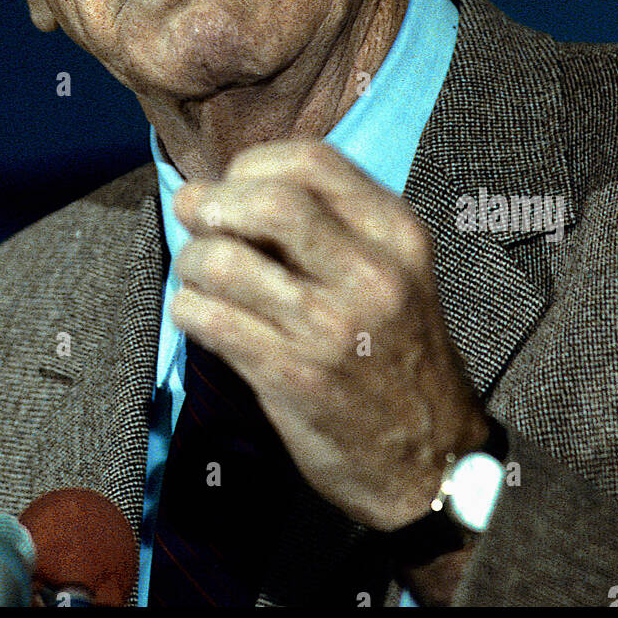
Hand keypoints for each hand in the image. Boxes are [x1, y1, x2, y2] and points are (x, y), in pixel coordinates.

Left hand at [170, 140, 489, 531]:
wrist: (430, 457)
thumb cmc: (395, 351)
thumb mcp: (393, 270)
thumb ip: (332, 224)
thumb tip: (232, 189)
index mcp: (396, 234)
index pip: (311, 160)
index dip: (251, 164)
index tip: (232, 186)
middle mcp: (371, 273)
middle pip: (268, 200)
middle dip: (213, 202)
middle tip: (194, 217)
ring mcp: (332, 327)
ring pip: (228, 261)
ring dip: (192, 261)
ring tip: (196, 274)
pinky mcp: (295, 376)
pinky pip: (213, 321)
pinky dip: (187, 308)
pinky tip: (195, 312)